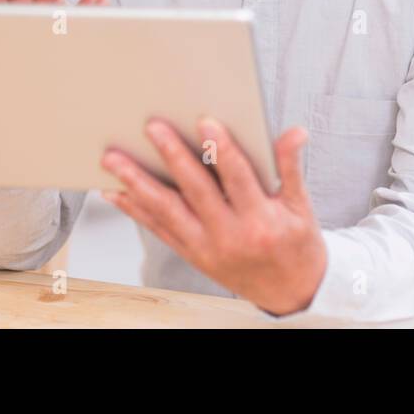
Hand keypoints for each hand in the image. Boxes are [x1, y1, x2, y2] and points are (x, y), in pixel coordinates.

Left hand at [100, 117, 326, 315]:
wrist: (290, 292)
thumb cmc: (296, 243)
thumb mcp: (301, 206)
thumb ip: (291, 166)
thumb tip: (295, 132)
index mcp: (261, 220)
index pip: (238, 178)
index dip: (222, 149)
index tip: (205, 121)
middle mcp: (229, 237)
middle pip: (195, 191)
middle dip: (172, 156)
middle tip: (152, 127)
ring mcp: (205, 249)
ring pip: (166, 212)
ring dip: (136, 184)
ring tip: (113, 159)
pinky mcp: (191, 255)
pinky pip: (158, 230)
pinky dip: (135, 209)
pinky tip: (115, 191)